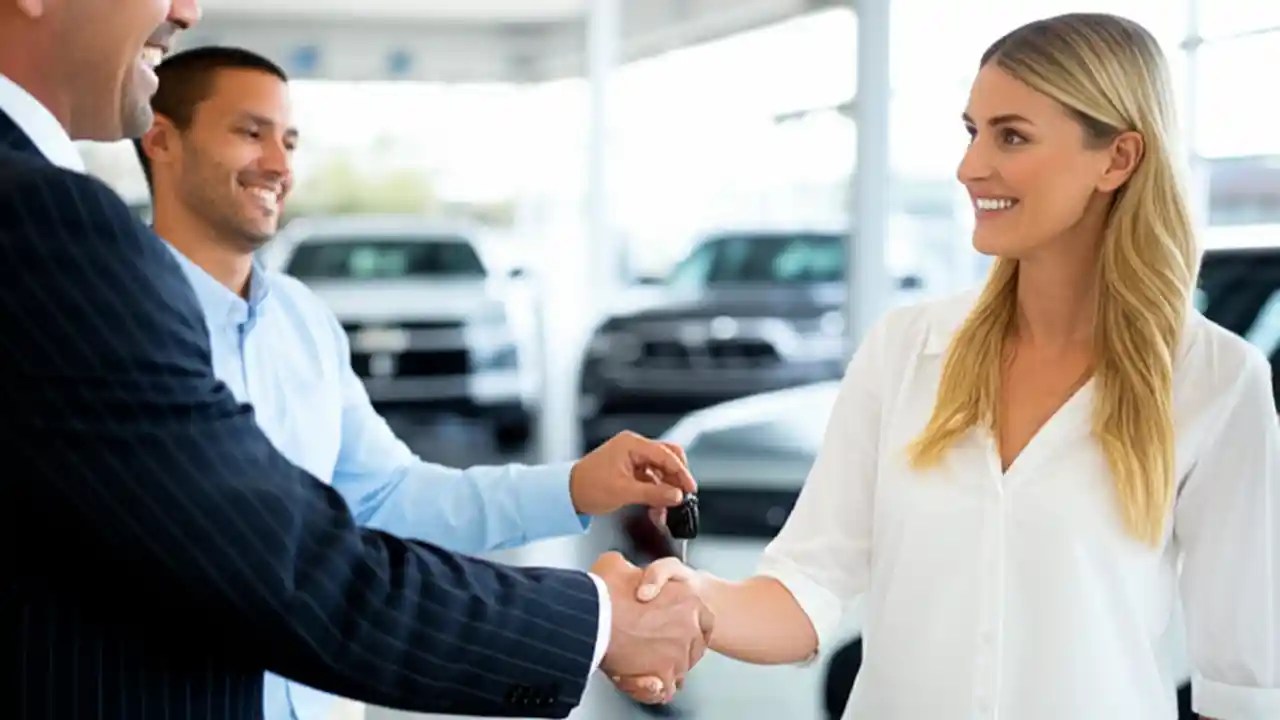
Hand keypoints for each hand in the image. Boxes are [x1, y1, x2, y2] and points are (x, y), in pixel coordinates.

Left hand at [570, 431, 694, 515]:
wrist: (567, 494)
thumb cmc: (588, 487)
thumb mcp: (624, 492)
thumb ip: (654, 494)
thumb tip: (677, 496)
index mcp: (631, 444)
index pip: (666, 455)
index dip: (681, 473)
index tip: (690, 489)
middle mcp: (633, 447)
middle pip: (667, 457)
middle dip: (676, 479)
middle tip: (682, 497)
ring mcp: (631, 457)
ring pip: (660, 470)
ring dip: (665, 490)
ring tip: (666, 511)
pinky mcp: (629, 469)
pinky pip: (650, 479)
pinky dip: (655, 493)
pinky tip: (656, 509)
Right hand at [592, 551, 713, 703]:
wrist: (591, 617)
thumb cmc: (604, 593)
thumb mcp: (616, 565)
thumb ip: (632, 570)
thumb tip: (626, 572)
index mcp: (686, 597)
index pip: (704, 619)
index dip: (690, 625)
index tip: (679, 628)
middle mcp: (689, 625)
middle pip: (694, 646)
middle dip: (678, 648)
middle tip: (657, 647)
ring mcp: (679, 652)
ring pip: (680, 668)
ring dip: (666, 667)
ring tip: (645, 662)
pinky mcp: (664, 674)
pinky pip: (666, 688)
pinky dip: (655, 687)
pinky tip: (642, 678)